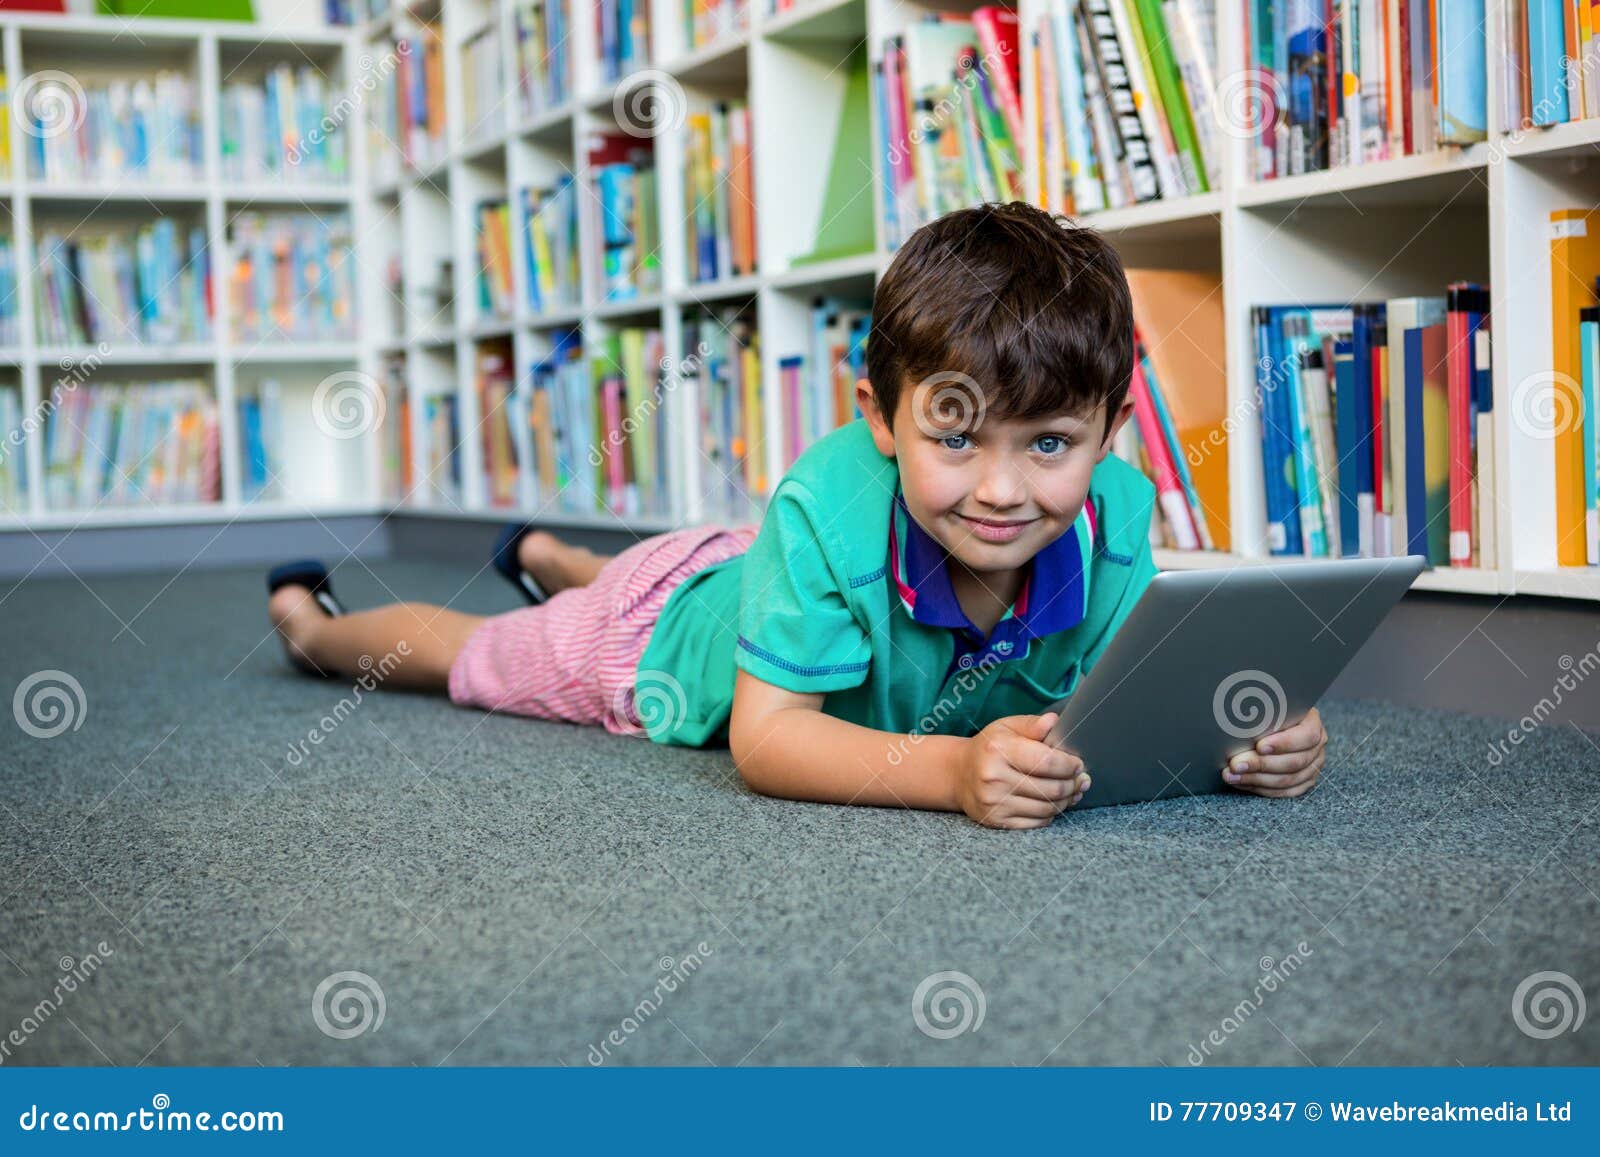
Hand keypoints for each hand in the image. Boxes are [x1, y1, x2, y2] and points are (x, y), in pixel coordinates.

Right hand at [956, 713, 1090, 828]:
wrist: (958, 774)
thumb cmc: (988, 748)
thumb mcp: (1006, 727)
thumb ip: (1031, 724)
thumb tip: (1054, 722)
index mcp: (998, 750)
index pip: (1046, 762)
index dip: (1069, 765)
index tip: (1078, 764)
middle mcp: (994, 778)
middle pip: (1051, 788)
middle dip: (1073, 784)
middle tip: (1082, 780)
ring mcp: (994, 802)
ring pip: (1046, 808)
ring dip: (1066, 801)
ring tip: (1073, 791)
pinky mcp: (996, 821)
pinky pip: (1036, 822)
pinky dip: (1050, 814)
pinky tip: (1054, 803)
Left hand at [1221, 706, 1326, 797]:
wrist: (1272, 723)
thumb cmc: (1268, 712)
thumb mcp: (1268, 707)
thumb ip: (1263, 712)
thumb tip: (1238, 720)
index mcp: (1313, 723)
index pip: (1307, 736)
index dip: (1284, 743)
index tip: (1259, 746)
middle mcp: (1317, 747)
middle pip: (1294, 762)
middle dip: (1261, 764)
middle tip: (1235, 764)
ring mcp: (1313, 767)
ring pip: (1288, 780)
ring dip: (1255, 779)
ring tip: (1231, 775)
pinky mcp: (1304, 782)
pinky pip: (1284, 792)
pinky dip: (1260, 789)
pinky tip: (1241, 782)